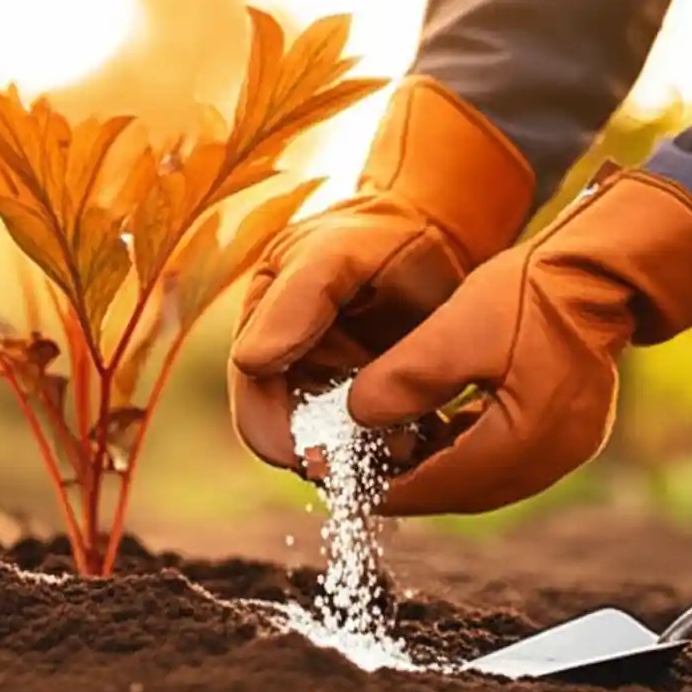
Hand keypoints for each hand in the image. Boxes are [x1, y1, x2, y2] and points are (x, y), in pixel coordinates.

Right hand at [228, 75, 534, 470]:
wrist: (441, 231)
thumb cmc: (379, 234)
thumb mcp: (333, 252)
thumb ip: (295, 299)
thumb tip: (250, 361)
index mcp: (263, 335)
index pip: (254, 407)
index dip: (278, 440)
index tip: (315, 457)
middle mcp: (294, 371)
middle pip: (296, 440)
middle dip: (330, 458)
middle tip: (372, 460)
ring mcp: (338, 391)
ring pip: (342, 449)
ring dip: (370, 460)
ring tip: (412, 442)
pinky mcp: (385, 403)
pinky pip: (386, 444)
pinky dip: (404, 451)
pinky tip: (432, 438)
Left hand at [347, 168, 691, 515]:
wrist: (599, 269)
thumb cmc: (531, 294)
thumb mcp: (454, 331)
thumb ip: (405, 379)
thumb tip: (357, 418)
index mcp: (523, 442)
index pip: (441, 485)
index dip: (386, 487)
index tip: (342, 481)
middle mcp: (548, 460)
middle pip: (462, 493)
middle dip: (408, 485)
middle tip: (357, 472)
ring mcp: (564, 450)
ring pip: (482, 480)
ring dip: (435, 469)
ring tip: (386, 450)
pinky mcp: (567, 433)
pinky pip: (504, 459)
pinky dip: (463, 452)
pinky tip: (433, 430)